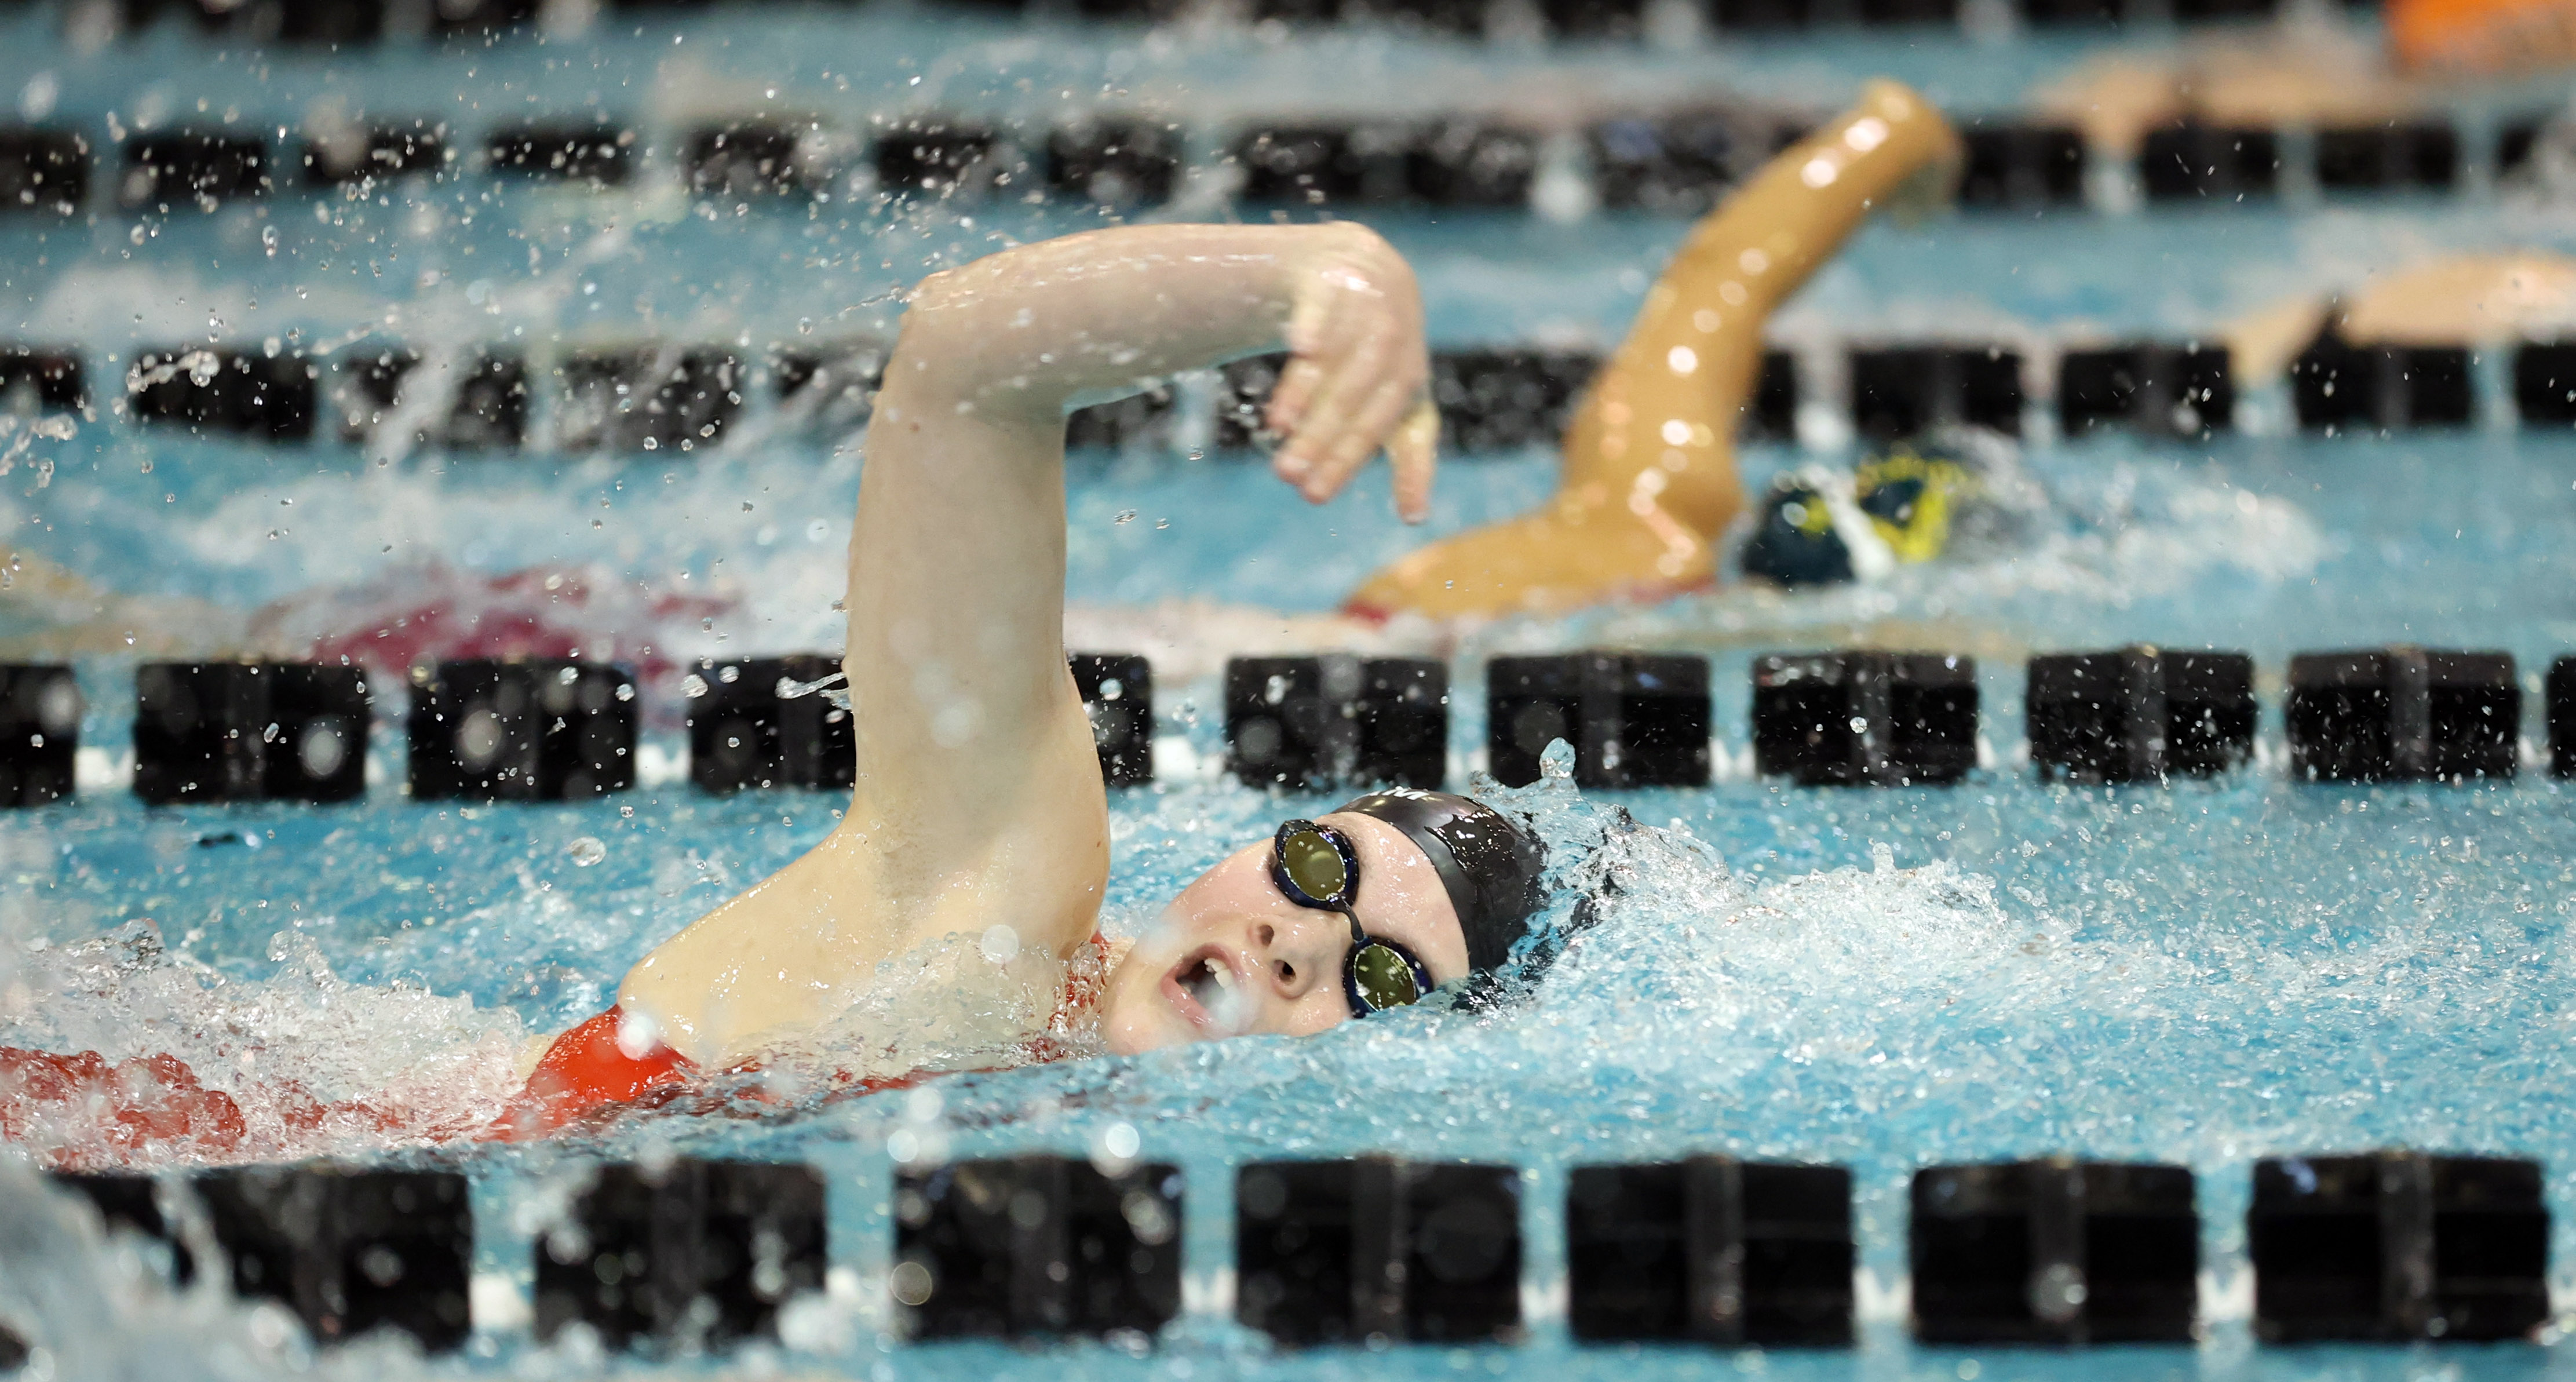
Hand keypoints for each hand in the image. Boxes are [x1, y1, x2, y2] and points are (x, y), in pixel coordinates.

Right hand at [1265, 225, 1439, 523]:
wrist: (1369, 269)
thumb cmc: (1385, 357)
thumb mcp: (1404, 405)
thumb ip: (1411, 456)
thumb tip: (1417, 519)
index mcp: (1409, 381)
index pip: (1377, 429)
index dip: (1346, 462)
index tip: (1312, 496)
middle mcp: (1392, 346)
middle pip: (1354, 400)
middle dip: (1321, 439)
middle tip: (1286, 474)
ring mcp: (1365, 310)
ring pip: (1336, 359)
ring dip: (1308, 393)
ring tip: (1278, 428)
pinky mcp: (1333, 281)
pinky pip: (1324, 306)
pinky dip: (1316, 325)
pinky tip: (1302, 348)